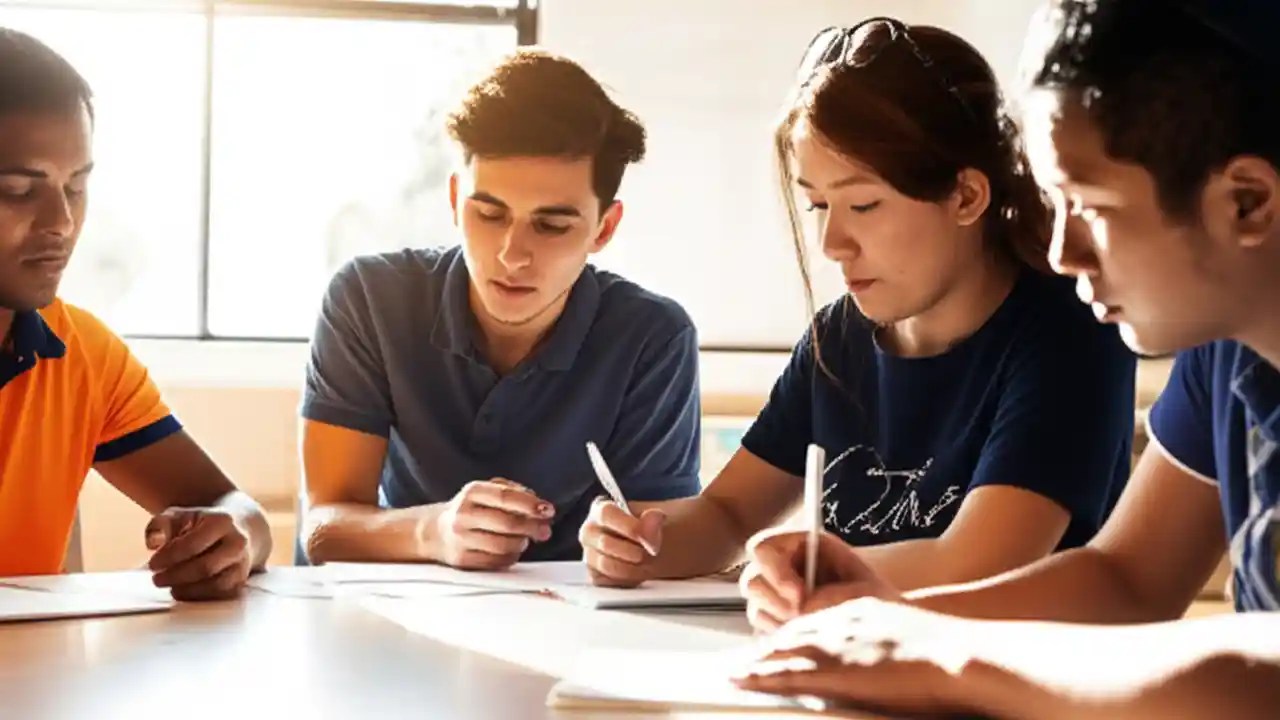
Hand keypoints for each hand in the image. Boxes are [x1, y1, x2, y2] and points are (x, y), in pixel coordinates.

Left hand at [146, 508, 253, 600]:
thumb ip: (160, 525)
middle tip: (157, 579)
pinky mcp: (241, 580)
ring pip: (215, 585)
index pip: (193, 544)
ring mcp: (242, 563)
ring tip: (169, 585)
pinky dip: (197, 596)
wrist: (239, 528)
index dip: (170, 557)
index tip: (153, 564)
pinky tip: (182, 590)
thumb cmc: (202, 524)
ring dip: (186, 589)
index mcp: (222, 521)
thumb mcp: (180, 515)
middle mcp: (238, 542)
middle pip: (205, 567)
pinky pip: (219, 595)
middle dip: (176, 576)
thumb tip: (153, 542)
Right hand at [432, 479, 554, 569]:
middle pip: (507, 524)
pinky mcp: (463, 560)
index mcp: (472, 492)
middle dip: (532, 527)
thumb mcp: (487, 491)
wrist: (436, 531)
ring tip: (525, 538)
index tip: (548, 510)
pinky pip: (497, 561)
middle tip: (545, 530)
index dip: (530, 505)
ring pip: (504, 545)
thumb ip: (513, 491)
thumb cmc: (470, 509)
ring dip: (522, 543)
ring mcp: (461, 539)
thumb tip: (538, 503)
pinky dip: (511, 556)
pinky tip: (511, 549)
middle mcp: (463, 515)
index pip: (505, 497)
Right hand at [580, 498, 664, 586]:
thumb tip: (652, 519)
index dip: (629, 527)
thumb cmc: (652, 531)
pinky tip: (639, 572)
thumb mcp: (658, 520)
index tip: (649, 539)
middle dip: (634, 551)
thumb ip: (654, 519)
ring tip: (648, 563)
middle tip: (653, 552)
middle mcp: (590, 531)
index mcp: (601, 510)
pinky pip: (608, 582)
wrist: (656, 550)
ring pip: (606, 565)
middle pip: (605, 543)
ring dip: (633, 567)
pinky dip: (628, 580)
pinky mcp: (596, 576)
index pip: (606, 514)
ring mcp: (589, 554)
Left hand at [732, 598, 997, 717]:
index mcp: (860, 609)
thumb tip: (886, 664)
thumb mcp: (909, 635)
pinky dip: (759, 676)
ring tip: (735, 672)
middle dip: (768, 647)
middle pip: (792, 631)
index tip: (777, 645)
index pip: (814, 618)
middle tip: (746, 660)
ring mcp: (834, 643)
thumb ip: (887, 643)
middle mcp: (840, 620)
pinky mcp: (832, 668)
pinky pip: (784, 672)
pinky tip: (740, 679)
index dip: (793, 635)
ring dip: (757, 662)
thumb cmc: (946, 654)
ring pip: (781, 649)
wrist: (956, 655)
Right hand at [740, 528, 899, 632]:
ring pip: (755, 608)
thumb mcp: (856, 580)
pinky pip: (763, 631)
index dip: (776, 571)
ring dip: (781, 620)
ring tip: (811, 626)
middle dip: (778, 603)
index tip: (800, 593)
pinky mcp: (770, 621)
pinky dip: (781, 635)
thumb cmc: (868, 591)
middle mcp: (777, 568)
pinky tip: (805, 635)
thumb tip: (801, 605)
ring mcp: (770, 596)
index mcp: (794, 545)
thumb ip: (827, 587)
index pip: (763, 548)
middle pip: (752, 581)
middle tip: (805, 616)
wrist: (875, 615)